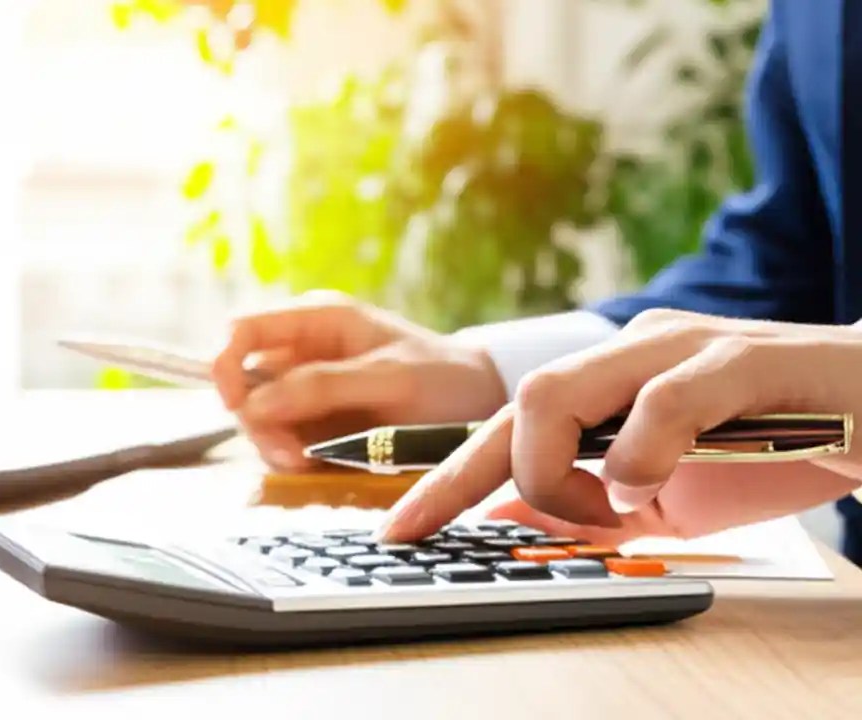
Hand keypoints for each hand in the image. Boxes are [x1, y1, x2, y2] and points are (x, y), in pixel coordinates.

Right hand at [211, 291, 506, 470]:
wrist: (484, 407)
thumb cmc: (446, 379)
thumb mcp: (390, 379)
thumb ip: (323, 387)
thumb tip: (256, 403)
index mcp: (317, 321)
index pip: (242, 331)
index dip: (226, 365)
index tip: (237, 406)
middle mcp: (305, 351)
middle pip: (244, 383)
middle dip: (258, 420)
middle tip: (292, 455)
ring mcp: (310, 389)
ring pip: (260, 418)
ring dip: (275, 444)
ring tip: (310, 463)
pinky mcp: (320, 423)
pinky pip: (285, 440)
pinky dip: (294, 457)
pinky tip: (321, 464)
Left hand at [377, 309, 861, 543]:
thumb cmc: (775, 444)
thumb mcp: (668, 493)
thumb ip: (595, 502)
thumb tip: (511, 519)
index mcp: (611, 380)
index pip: (509, 423)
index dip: (445, 475)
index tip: (399, 527)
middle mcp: (632, 352)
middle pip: (520, 400)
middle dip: (471, 471)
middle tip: (463, 527)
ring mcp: (685, 350)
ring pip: (566, 388)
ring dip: (555, 467)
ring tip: (597, 510)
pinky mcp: (746, 361)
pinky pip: (668, 396)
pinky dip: (641, 450)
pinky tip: (646, 486)